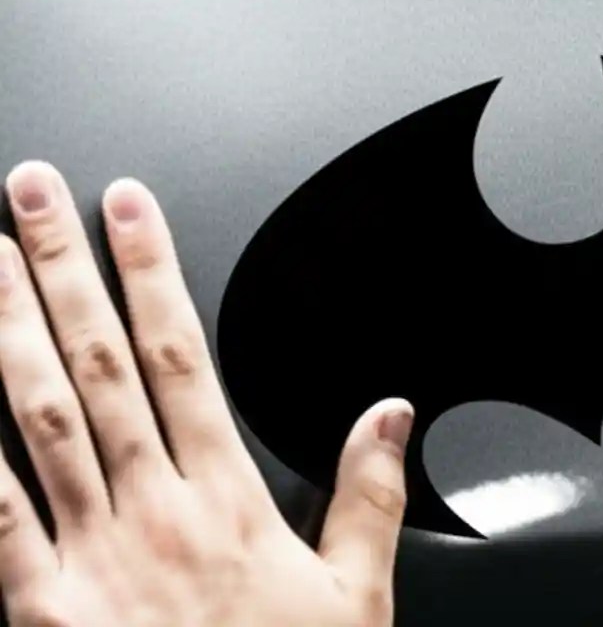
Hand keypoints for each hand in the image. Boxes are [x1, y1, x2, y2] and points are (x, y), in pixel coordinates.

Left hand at [0, 162, 411, 625]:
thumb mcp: (355, 597)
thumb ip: (369, 497)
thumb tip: (388, 413)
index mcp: (227, 501)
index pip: (180, 356)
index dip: (152, 272)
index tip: (127, 209)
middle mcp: (152, 511)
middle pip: (100, 364)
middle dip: (61, 270)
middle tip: (31, 193)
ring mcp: (89, 555)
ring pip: (39, 418)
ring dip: (7, 330)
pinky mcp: (42, 606)